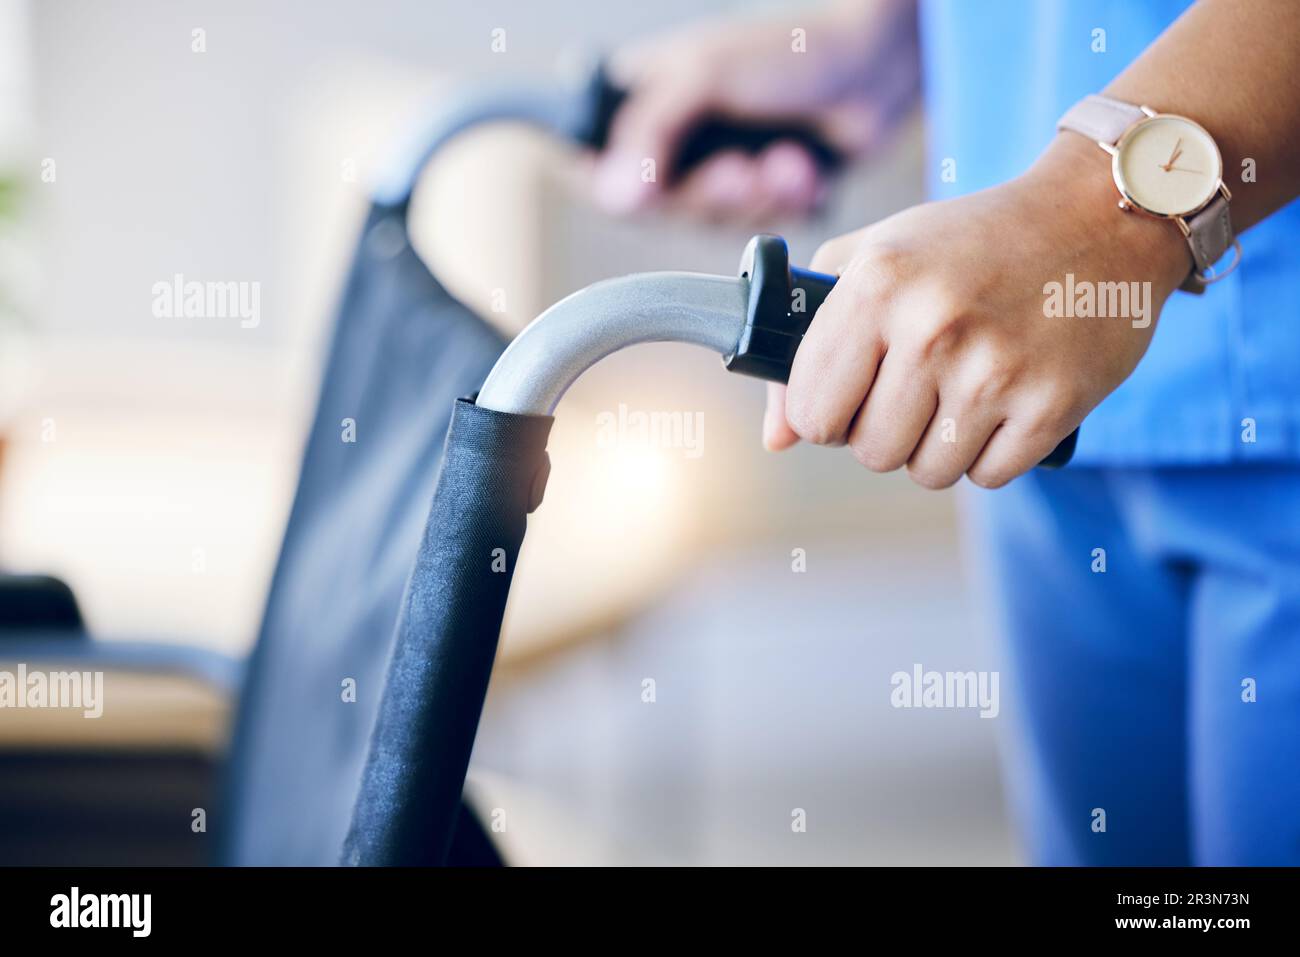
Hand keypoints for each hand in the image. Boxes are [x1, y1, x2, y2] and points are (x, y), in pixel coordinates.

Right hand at [592, 0, 918, 222]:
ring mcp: (715, 170)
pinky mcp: (758, 197)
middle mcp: (673, 141)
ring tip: (785, 162)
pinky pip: (753, 229)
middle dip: (708, 194)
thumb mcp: (703, 77)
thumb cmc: (788, 52)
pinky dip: (782, 204)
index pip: (591, 162)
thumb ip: (649, 131)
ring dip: (753, 198)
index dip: (611, 187)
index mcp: (642, 100)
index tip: (640, 194)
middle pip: (657, 208)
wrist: (875, 69)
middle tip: (742, 169)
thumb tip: (612, 192)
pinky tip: (804, 171)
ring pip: (708, 223)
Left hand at [764, 134, 1192, 488]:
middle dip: (885, 432)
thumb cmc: (968, 243)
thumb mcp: (876, 259)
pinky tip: (1003, 402)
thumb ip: (807, 343)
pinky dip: (991, 452)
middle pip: (871, 452)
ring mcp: (995, 371)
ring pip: (928, 472)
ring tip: (961, 392)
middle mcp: (933, 328)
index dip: (827, 415)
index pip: (813, 413)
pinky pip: (989, 475)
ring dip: (937, 447)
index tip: (850, 398)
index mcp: (878, 285)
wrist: (1098, 217)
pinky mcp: (1052, 405)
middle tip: (917, 389)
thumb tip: (777, 438)